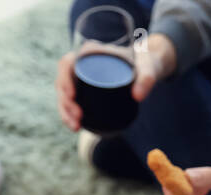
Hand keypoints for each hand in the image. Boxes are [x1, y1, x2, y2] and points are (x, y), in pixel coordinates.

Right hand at [54, 34, 174, 131]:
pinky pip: (70, 101)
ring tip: (76, 126)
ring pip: (64, 93)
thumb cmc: (146, 62)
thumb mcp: (148, 67)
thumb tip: (137, 97)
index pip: (67, 63)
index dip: (64, 79)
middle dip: (65, 102)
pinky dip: (69, 114)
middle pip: (62, 81)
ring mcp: (81, 76)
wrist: (148, 65)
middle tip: (78, 117)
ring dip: (65, 111)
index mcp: (90, 51)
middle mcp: (82, 62)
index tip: (72, 96)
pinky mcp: (84, 88)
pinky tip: (75, 126)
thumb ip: (147, 78)